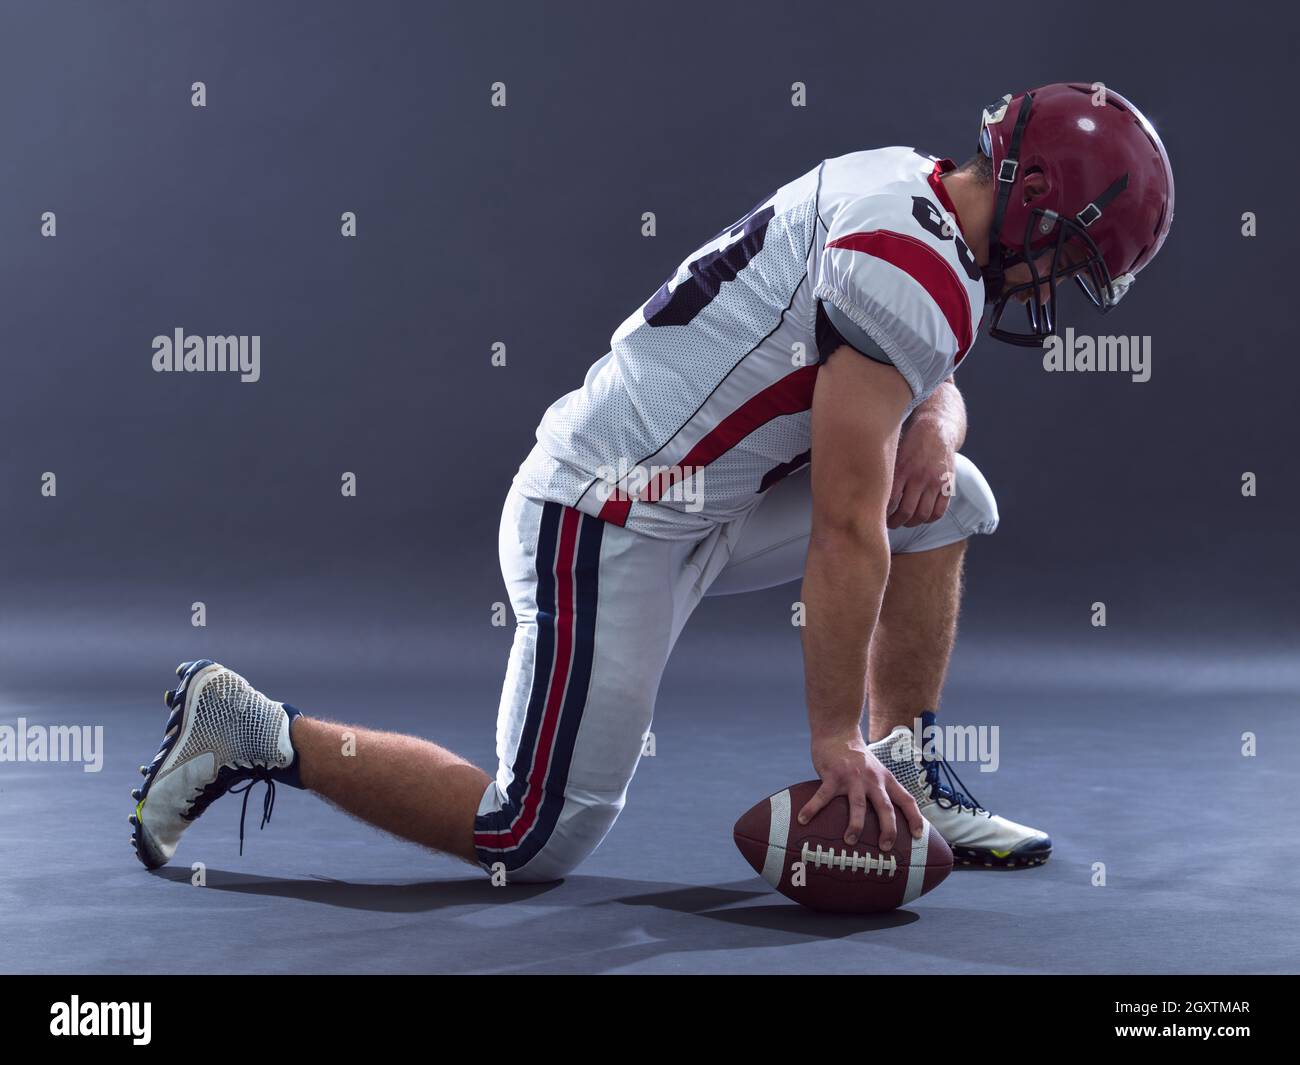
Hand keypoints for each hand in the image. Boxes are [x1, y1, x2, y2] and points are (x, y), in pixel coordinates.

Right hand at [799, 730, 924, 849]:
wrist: (838, 732)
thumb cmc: (856, 757)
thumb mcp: (876, 771)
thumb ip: (880, 790)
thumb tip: (882, 821)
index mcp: (886, 779)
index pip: (906, 800)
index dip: (915, 818)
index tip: (918, 836)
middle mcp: (872, 779)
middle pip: (885, 807)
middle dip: (888, 830)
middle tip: (885, 848)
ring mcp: (852, 777)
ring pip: (858, 805)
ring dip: (855, 826)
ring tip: (850, 841)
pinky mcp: (832, 775)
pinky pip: (822, 796)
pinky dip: (812, 809)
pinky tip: (803, 819)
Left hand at [888, 417, 956, 528]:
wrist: (937, 429)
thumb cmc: (910, 443)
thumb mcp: (895, 454)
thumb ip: (888, 474)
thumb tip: (870, 495)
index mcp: (903, 469)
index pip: (890, 500)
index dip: (883, 513)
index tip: (877, 516)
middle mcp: (919, 477)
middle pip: (906, 511)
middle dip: (895, 522)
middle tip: (890, 524)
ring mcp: (935, 482)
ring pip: (923, 514)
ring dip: (912, 523)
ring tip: (905, 522)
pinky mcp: (948, 485)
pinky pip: (939, 511)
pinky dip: (929, 519)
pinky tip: (921, 518)